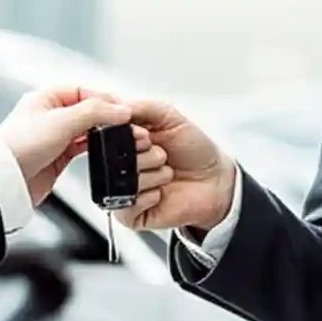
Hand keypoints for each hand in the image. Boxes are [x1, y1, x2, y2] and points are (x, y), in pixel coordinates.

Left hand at [0, 87, 160, 202]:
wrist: (5, 182)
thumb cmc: (19, 147)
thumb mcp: (61, 122)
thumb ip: (95, 112)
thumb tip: (121, 109)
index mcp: (46, 98)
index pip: (85, 90)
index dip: (106, 98)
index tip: (126, 108)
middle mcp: (50, 115)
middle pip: (89, 109)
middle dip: (110, 116)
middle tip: (129, 123)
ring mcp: (55, 136)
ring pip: (88, 128)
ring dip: (106, 132)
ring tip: (125, 137)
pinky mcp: (58, 156)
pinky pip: (84, 146)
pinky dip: (98, 146)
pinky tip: (108, 149)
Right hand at [114, 98, 236, 232]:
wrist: (215, 180)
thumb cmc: (194, 151)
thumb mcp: (170, 117)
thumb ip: (142, 107)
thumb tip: (116, 106)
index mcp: (125, 141)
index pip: (106, 135)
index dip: (129, 135)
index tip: (146, 135)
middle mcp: (121, 165)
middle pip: (113, 159)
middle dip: (145, 155)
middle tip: (162, 155)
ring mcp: (124, 189)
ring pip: (123, 182)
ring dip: (153, 176)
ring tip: (165, 173)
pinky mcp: (131, 214)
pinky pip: (127, 206)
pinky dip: (150, 197)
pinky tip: (161, 192)